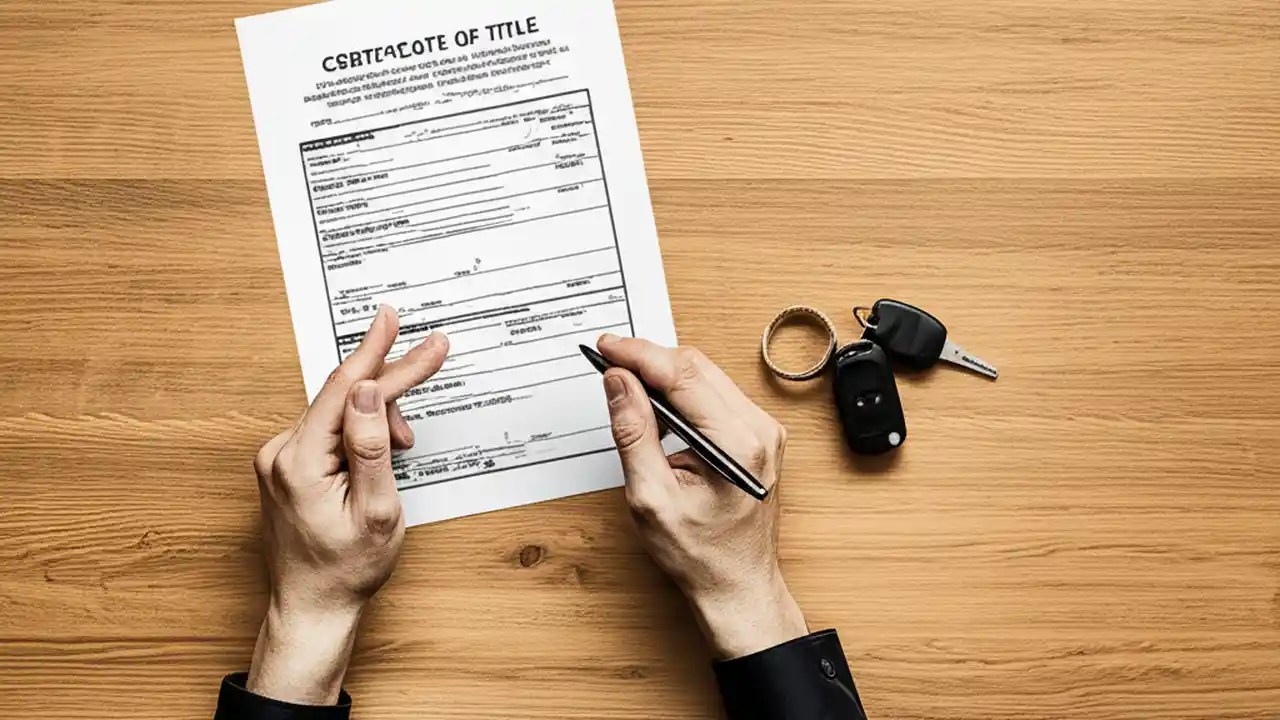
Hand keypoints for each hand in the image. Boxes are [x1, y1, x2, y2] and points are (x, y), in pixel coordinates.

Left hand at [247, 305, 447, 703]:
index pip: (346, 389)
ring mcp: (277, 458)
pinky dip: (359, 433)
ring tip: (401, 450)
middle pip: (343, 395)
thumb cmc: (346, 568)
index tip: (396, 319)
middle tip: (431, 355)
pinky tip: (377, 454)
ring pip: (339, 411)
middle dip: (391, 389)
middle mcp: (278, 452)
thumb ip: (370, 447)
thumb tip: (369, 394)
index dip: (379, 350)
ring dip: (378, 418)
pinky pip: (328, 429)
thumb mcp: (376, 512)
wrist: (313, 606)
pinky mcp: (284, 464)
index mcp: (298, 462)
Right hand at [597, 334, 807, 659]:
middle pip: (697, 367)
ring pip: (706, 375)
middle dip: (649, 359)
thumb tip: (619, 383)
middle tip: (608, 361)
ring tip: (626, 381)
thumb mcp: (652, 498)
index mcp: (740, 444)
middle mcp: (760, 430)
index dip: (640, 355)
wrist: (737, 585)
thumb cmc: (700, 554)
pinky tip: (655, 402)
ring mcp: (763, 430)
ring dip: (664, 372)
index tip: (607, 348)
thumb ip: (634, 433)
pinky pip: (714, 393)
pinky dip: (681, 390)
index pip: (684, 376)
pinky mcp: (756, 434)